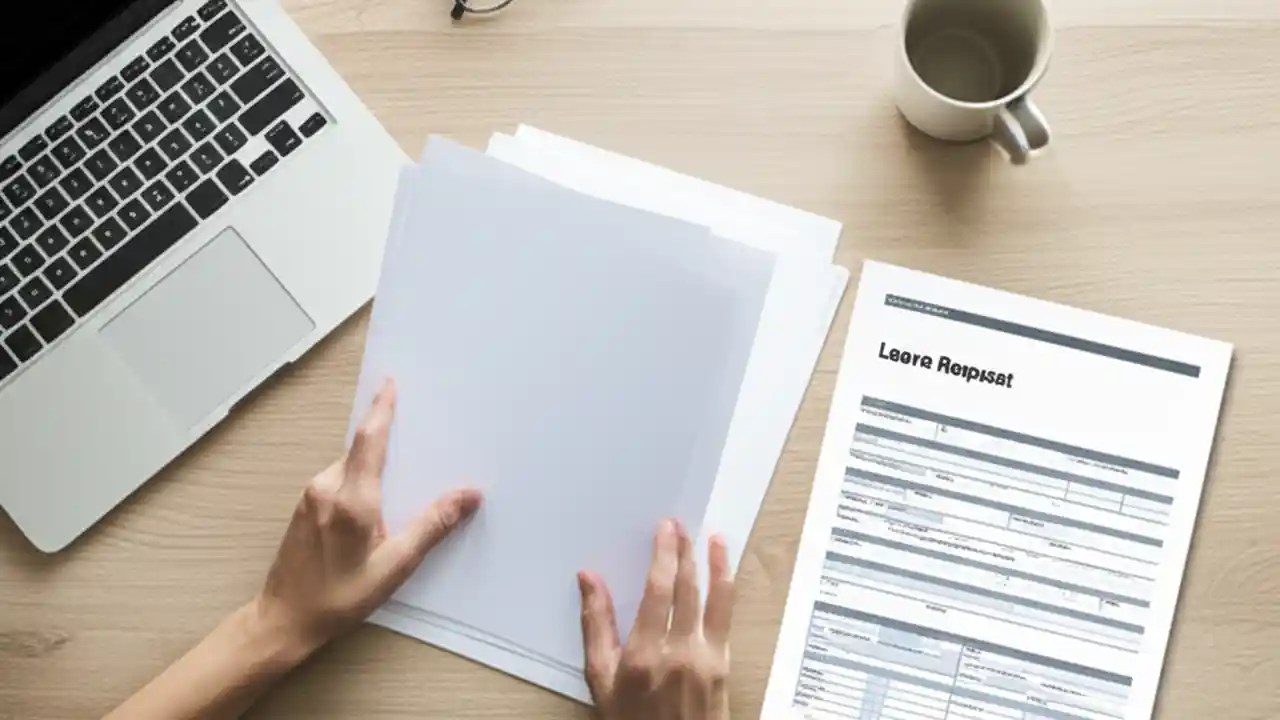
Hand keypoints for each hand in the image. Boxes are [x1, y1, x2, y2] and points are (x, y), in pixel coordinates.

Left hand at [254, 379, 482, 660]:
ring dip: (374, 463)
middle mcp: (326, 488)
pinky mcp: (303, 508)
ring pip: (350, 466)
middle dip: (388, 436)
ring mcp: (310, 497)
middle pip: (362, 449)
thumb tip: (469, 494)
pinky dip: (360, 480)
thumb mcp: (395, 564)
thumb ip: (433, 525)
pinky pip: (338, 480)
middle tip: (417, 431)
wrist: (282, 621)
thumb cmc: (338, 598)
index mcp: (351, 498)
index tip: (391, 384)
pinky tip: (376, 502)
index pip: (369, 439)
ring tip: (403, 475)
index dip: (382, 409)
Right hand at [577, 519, 734, 719]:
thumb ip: (595, 626)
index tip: (664, 528)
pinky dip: (727, 591)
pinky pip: (726, 618)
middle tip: (681, 525)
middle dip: (685, 552)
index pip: (658, 590)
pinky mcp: (724, 666)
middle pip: (687, 588)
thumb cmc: (629, 719)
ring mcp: (707, 659)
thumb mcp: (600, 679)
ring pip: (715, 599)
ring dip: (716, 564)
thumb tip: (588, 577)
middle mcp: (679, 652)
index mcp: (644, 654)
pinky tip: (724, 575)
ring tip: (714, 539)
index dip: (664, 554)